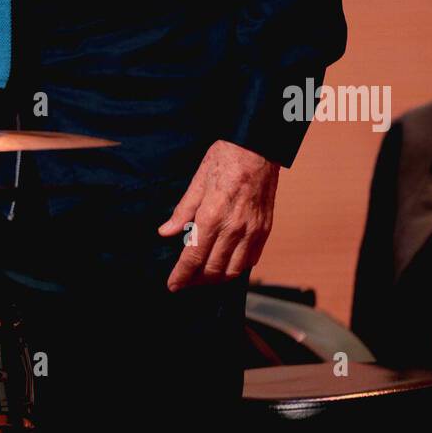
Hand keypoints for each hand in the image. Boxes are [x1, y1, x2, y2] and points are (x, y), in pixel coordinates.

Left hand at [158, 139, 279, 290]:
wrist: (258, 147)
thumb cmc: (225, 158)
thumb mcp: (197, 180)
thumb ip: (182, 210)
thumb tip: (165, 232)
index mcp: (213, 215)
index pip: (194, 256)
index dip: (182, 275)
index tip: (173, 285)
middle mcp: (234, 228)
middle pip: (213, 269)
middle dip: (196, 280)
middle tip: (185, 280)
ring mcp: (252, 231)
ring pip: (234, 271)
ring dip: (217, 278)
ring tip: (204, 276)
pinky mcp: (265, 230)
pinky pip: (251, 260)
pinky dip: (237, 267)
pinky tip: (226, 263)